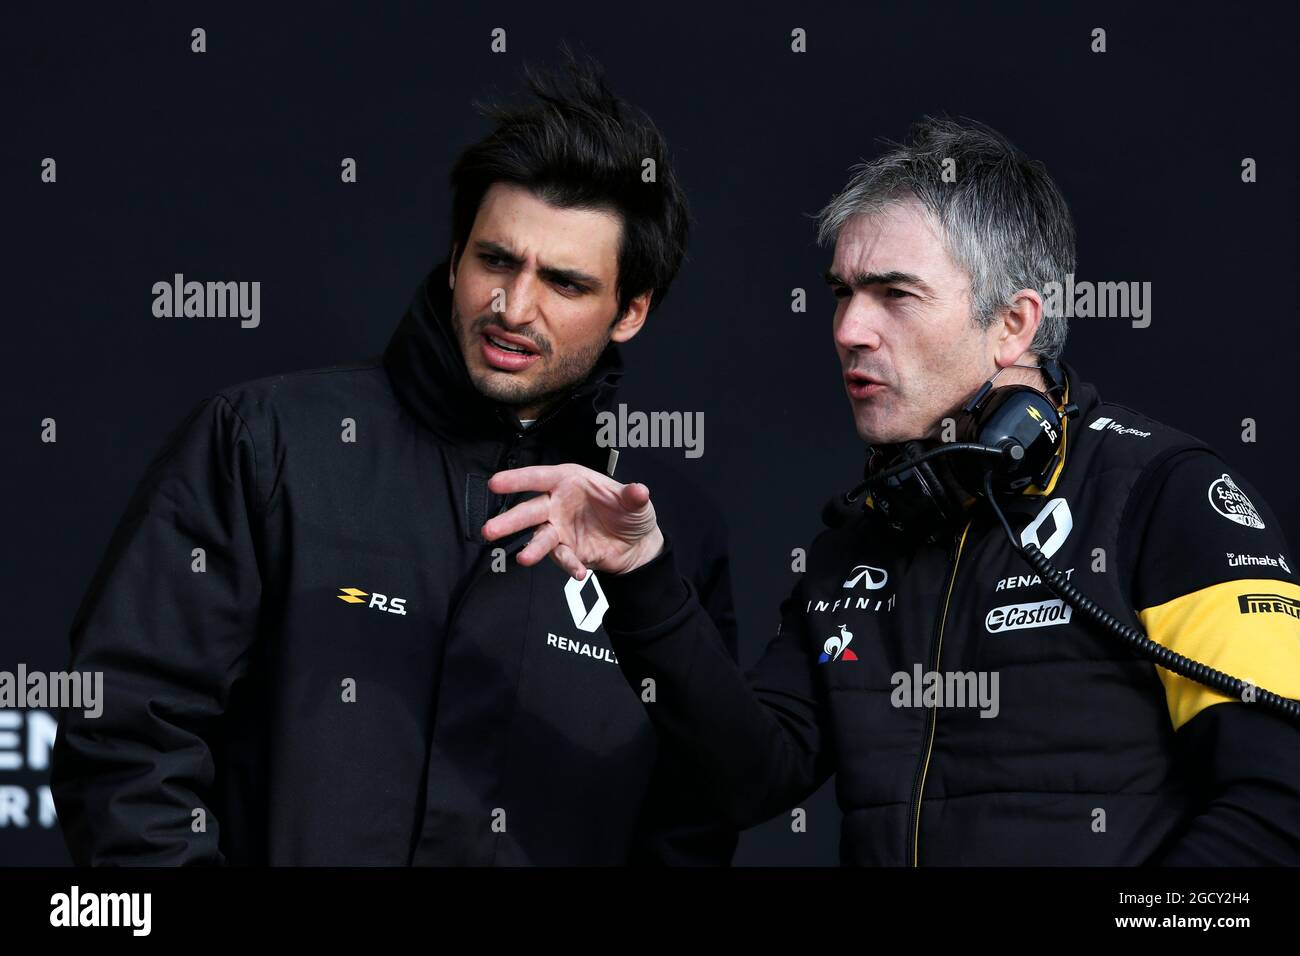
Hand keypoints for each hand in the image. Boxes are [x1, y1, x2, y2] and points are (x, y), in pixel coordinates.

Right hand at [483, 464, 664, 578]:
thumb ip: (633, 497)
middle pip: (529, 510)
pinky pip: (562, 558)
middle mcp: (558, 504)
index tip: (496, 483)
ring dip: (530, 548)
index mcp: (570, 481)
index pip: (539, 478)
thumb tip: (639, 491)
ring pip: (538, 537)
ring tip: (524, 559)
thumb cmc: (630, 513)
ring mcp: (559, 528)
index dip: (517, 480)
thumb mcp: (636, 502)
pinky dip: (568, 565)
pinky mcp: (566, 550)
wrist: (638, 545)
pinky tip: (577, 571)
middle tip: (490, 529)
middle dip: (510, 520)